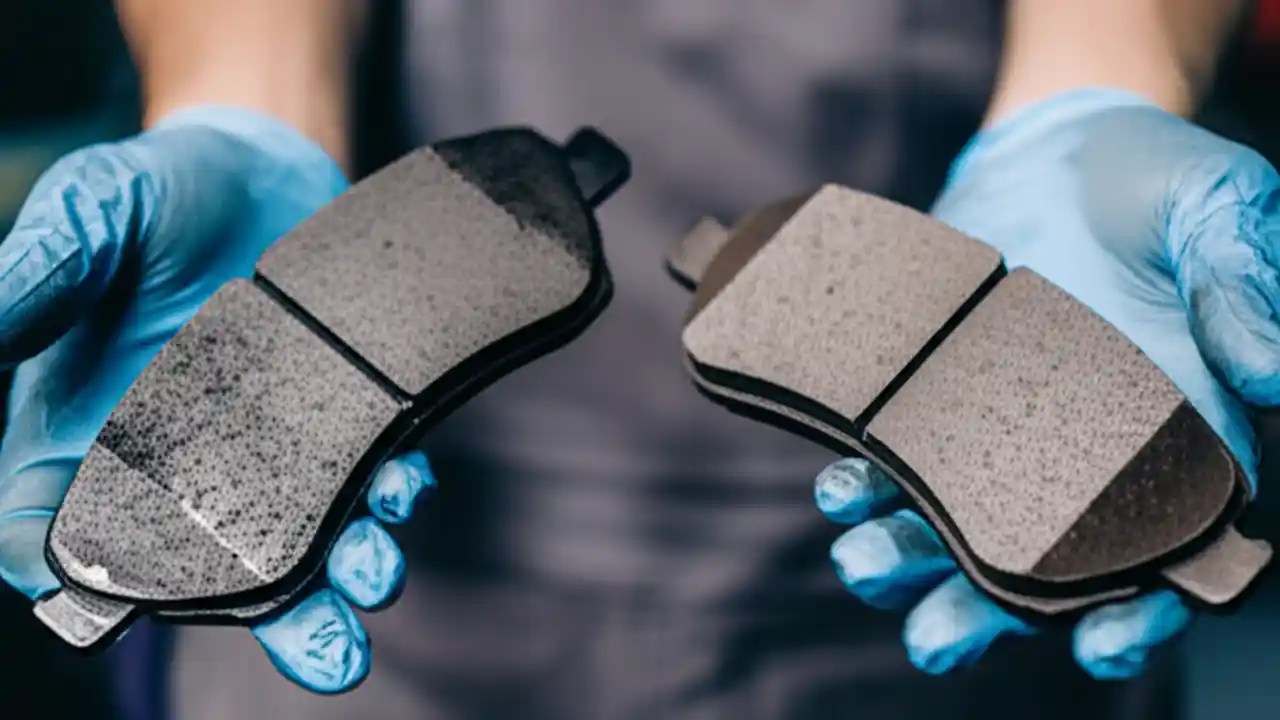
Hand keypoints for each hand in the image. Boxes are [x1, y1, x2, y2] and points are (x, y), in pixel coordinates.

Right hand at [0, 107, 434, 692]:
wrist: (258, 164)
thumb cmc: (154, 194)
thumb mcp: (89, 213)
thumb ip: (43, 271)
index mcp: (86, 437)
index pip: (58, 534)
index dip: (80, 585)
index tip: (118, 613)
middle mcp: (180, 464)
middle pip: (207, 570)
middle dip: (267, 617)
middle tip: (324, 652)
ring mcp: (266, 448)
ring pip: (300, 540)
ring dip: (342, 575)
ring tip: (374, 580)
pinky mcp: (336, 417)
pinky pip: (366, 473)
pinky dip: (389, 494)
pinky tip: (404, 492)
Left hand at [817, 88, 1279, 678]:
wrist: (1058, 148)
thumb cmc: (1155, 184)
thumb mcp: (1218, 209)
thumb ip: (1244, 281)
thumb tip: (1271, 369)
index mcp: (1175, 440)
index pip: (1164, 551)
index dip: (1138, 612)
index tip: (1100, 645)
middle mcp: (1079, 459)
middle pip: (1036, 566)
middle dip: (985, 612)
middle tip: (936, 639)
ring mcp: (996, 434)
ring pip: (952, 526)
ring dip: (907, 560)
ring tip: (866, 566)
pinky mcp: (930, 399)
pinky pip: (892, 457)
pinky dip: (864, 481)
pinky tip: (838, 488)